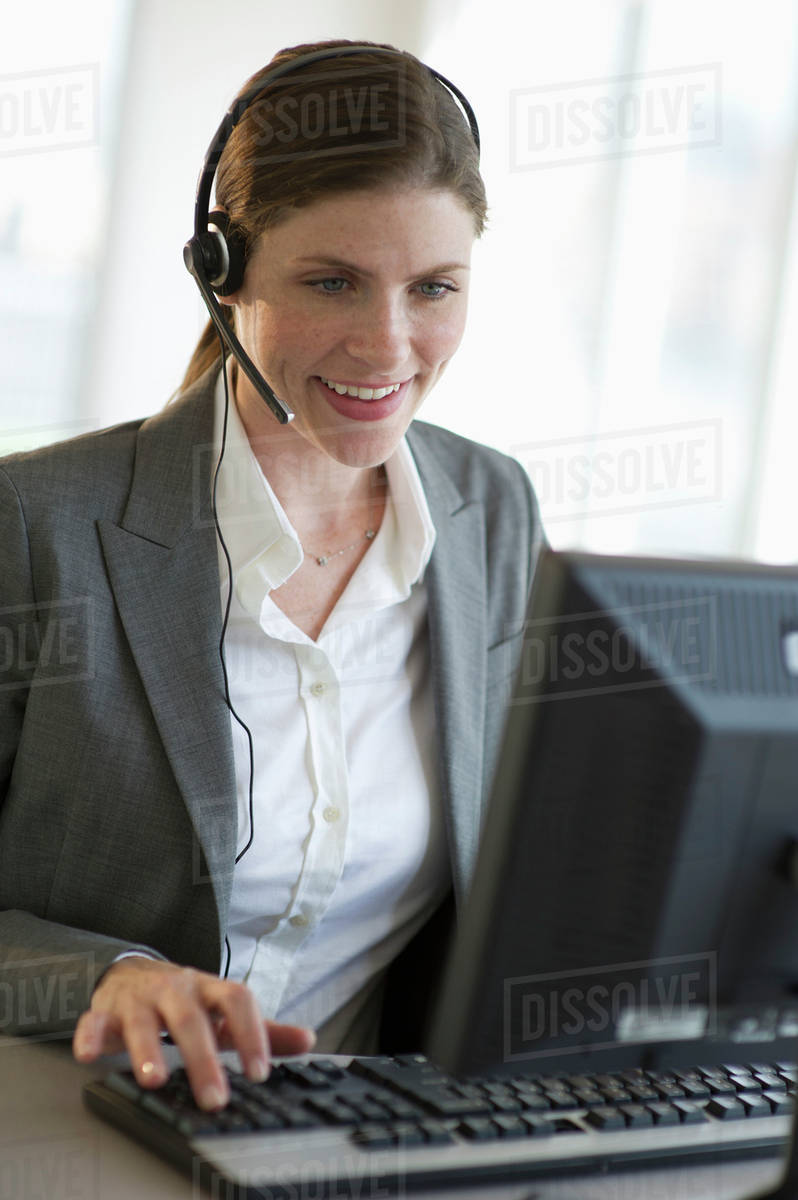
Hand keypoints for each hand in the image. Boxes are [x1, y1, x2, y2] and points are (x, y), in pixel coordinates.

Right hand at [72, 956, 314, 1109]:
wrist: (132, 971)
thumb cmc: (185, 998)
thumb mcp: (223, 1009)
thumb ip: (262, 1028)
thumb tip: (308, 1039)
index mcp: (208, 988)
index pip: (236, 1000)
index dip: (250, 1033)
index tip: (259, 1071)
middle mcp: (175, 990)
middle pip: (190, 1020)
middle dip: (202, 1059)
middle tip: (214, 1097)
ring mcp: (139, 999)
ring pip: (142, 1021)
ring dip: (147, 1050)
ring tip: (155, 1080)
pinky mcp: (106, 1010)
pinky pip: (95, 1021)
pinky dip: (90, 1036)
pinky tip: (90, 1054)